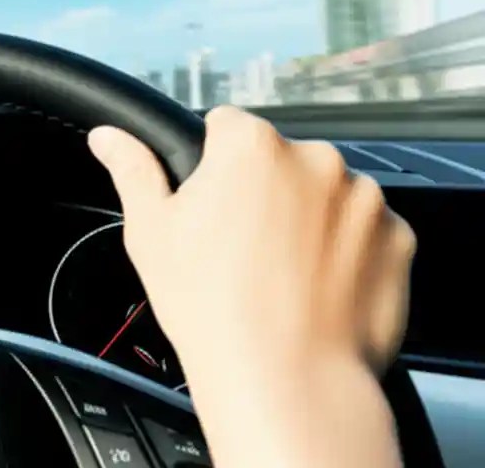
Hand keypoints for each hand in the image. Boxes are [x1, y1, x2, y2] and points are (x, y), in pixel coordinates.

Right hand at [88, 105, 415, 376]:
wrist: (285, 378)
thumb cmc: (210, 306)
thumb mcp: (151, 232)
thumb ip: (133, 170)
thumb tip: (108, 137)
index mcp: (250, 145)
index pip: (226, 127)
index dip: (211, 168)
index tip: (211, 209)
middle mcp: (315, 159)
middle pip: (280, 161)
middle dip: (264, 192)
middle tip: (241, 250)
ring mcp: (364, 198)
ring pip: (325, 195)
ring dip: (308, 219)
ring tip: (281, 275)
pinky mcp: (398, 239)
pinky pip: (366, 232)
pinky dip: (347, 252)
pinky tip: (316, 288)